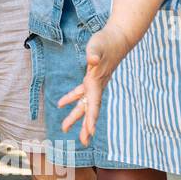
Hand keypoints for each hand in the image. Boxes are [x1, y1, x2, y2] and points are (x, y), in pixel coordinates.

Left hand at [57, 24, 129, 145]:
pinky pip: (80, 92)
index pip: (94, 104)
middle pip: (89, 110)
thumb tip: (92, 59)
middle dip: (85, 125)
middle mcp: (96, 86)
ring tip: (65, 128)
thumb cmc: (107, 41)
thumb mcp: (98, 45)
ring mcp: (95, 83)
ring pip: (84, 104)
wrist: (118, 37)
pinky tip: (61, 103)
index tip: (90, 132)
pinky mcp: (92, 77)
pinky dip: (71, 98)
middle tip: (82, 142)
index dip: (92, 119)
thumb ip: (94, 52)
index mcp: (96, 81)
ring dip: (75, 116)